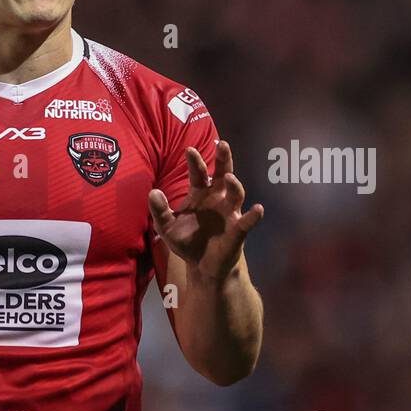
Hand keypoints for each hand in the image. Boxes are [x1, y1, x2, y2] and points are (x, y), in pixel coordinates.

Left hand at [148, 140, 263, 282]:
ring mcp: (230, 212)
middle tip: (223, 145)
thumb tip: (153, 192)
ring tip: (231, 178)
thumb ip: (160, 211)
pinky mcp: (238, 230)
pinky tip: (257, 209)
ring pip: (237, 194)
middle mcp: (217, 198)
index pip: (198, 173)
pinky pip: (247, 221)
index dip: (195, 161)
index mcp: (200, 193)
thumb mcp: (166, 227)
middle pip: (223, 174)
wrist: (201, 265)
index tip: (189, 150)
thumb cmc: (187, 241)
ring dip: (235, 185)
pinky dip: (254, 216)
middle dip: (224, 160)